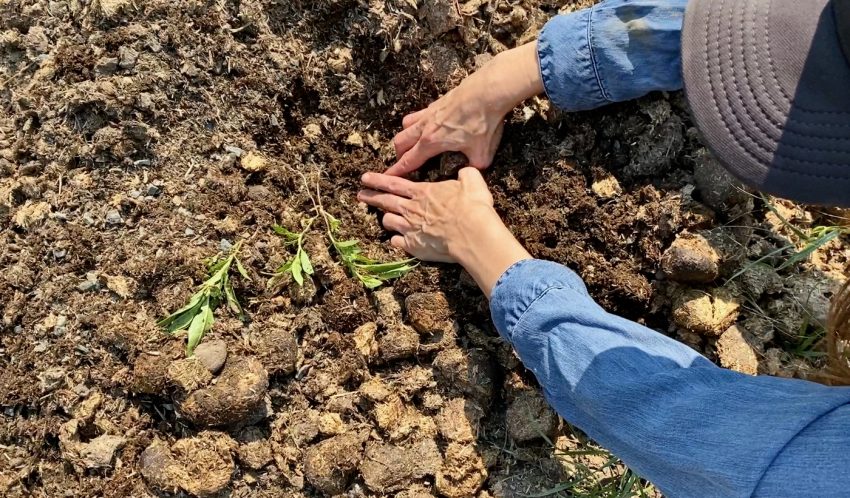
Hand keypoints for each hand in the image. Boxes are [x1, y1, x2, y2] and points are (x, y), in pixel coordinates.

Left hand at [359, 168, 530, 296]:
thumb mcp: (472, 181)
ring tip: (388, 219)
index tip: (365, 178)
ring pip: (389, 222)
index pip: (394, 183)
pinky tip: (399, 241)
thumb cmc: (473, 206)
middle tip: (360, 195)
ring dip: (387, 219)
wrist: (472, 234)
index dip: (377, 180)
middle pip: (385, 202)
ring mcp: (410, 229)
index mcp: (422, 192)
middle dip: (370, 197)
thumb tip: (465, 171)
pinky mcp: (414, 247)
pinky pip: (397, 243)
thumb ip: (465, 174)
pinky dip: (397, 241)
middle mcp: (411, 209)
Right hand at [386, 42, 543, 175]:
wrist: (488, 92)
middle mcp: (425, 127)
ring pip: (406, 125)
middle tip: (402, 162)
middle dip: (398, 155)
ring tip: (412, 143)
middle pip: (400, 142)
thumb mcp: (483, 154)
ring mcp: (430, 112)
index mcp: (431, 142)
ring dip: (405, 136)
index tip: (388, 177)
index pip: (408, 161)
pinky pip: (420, 113)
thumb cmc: (483, 122)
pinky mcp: (438, 102)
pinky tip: (430, 124)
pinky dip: (418, 122)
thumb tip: (474, 172)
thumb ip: (475, 167)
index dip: (397, 171)